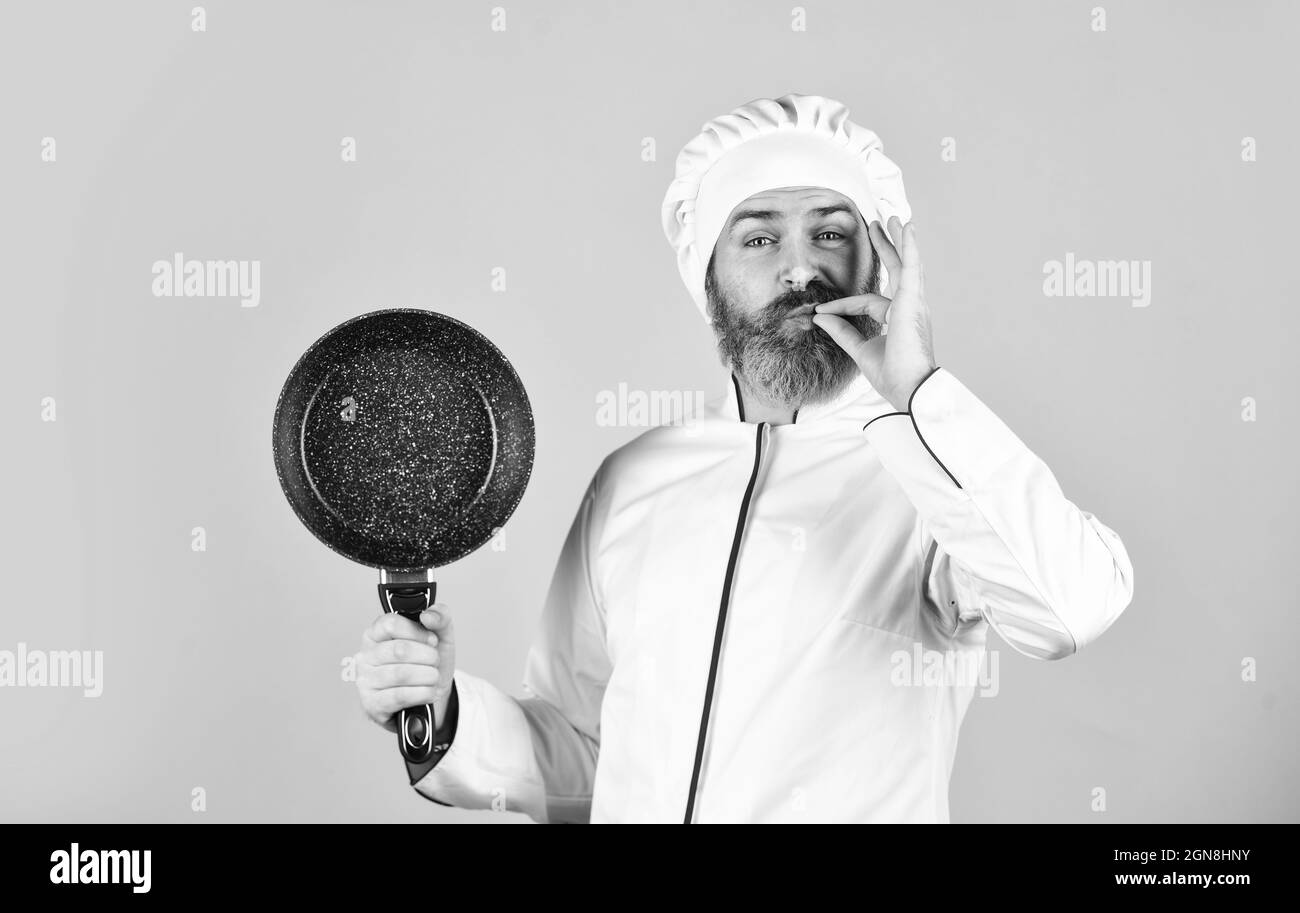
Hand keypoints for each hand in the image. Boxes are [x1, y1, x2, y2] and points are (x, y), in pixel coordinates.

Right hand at [356, 603, 455, 732]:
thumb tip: (428, 615)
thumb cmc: (429, 663)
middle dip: (428, 656)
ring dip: (427, 676)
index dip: (417, 632)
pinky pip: (400, 696)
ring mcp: (366, 681)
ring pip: (401, 674)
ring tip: (433, 677)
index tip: (431, 640)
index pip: (390, 623)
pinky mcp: (372, 704)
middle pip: (399, 650)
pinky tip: (428, 691)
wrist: (432, 695)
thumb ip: (440, 617)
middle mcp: (365, 656)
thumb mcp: (440, 636)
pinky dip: (422, 693)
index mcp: (376, 634)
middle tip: (435, 661)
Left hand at [811, 216, 936, 411]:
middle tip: (879, 226)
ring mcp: (913, 303)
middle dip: (886, 248)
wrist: (908, 387)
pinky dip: (909, 246)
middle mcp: (908, 308)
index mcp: (897, 320)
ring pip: (905, 263)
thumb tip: (820, 318)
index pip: (867, 302)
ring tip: (893, 218)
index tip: (820, 311)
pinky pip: (911, 267)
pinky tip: (906, 227)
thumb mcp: (860, 350)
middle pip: (895, 271)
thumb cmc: (891, 375)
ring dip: (899, 239)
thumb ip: (842, 332)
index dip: (842, 305)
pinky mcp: (913, 300)